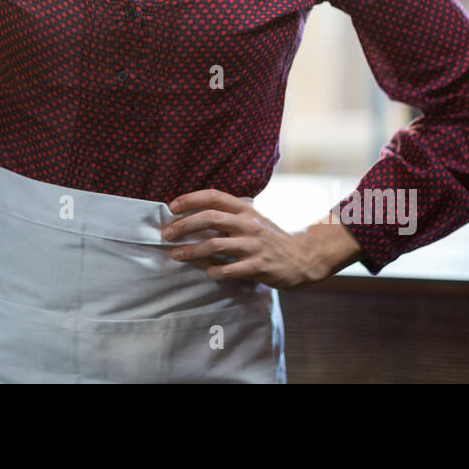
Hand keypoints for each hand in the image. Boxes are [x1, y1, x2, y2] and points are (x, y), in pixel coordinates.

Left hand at [162, 190, 362, 288]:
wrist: (303, 257)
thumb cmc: (270, 238)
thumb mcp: (252, 219)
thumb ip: (228, 216)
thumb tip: (193, 215)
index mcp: (245, 209)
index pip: (214, 196)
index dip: (191, 199)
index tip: (172, 207)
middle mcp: (248, 224)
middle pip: (209, 218)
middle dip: (183, 226)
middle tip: (166, 234)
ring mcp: (253, 245)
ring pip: (215, 244)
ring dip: (192, 250)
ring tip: (176, 255)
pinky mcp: (259, 266)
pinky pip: (230, 269)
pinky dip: (214, 271)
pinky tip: (207, 272)